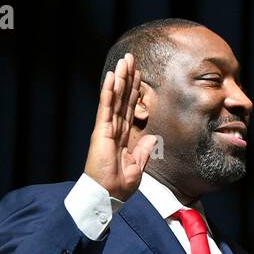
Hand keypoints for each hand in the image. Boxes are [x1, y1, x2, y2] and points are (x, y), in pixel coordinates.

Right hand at [83, 53, 158, 201]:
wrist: (108, 195)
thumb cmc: (119, 185)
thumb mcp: (138, 167)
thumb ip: (143, 150)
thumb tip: (152, 136)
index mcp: (123, 137)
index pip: (130, 109)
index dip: (135, 92)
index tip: (139, 75)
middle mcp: (114, 129)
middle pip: (123, 98)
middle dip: (128, 78)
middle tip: (130, 59)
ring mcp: (107, 128)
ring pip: (115, 98)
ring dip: (119, 79)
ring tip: (124, 61)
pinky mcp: (102, 131)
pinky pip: (107, 107)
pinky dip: (109, 91)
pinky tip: (111, 77)